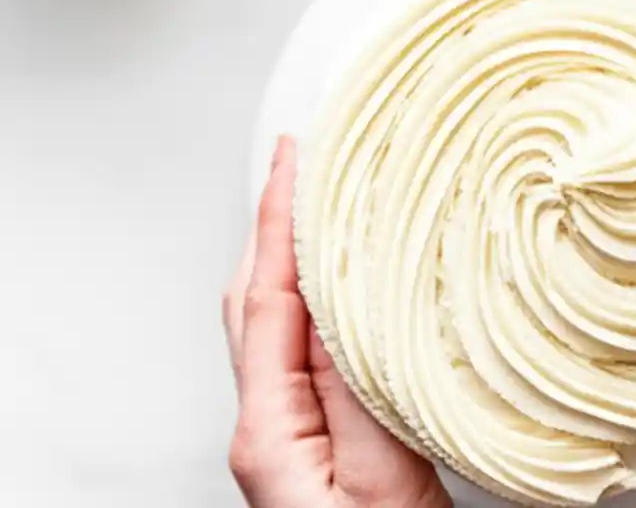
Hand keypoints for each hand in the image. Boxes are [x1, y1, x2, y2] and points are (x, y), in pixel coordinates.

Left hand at [222, 136, 451, 507]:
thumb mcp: (382, 479)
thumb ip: (353, 391)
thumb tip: (337, 302)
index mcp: (269, 433)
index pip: (267, 299)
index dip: (278, 220)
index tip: (292, 160)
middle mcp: (265, 429)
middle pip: (253, 303)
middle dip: (270, 227)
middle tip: (298, 165)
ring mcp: (285, 435)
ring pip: (274, 324)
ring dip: (289, 259)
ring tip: (316, 208)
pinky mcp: (315, 441)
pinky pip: (303, 349)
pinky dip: (314, 299)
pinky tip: (341, 286)